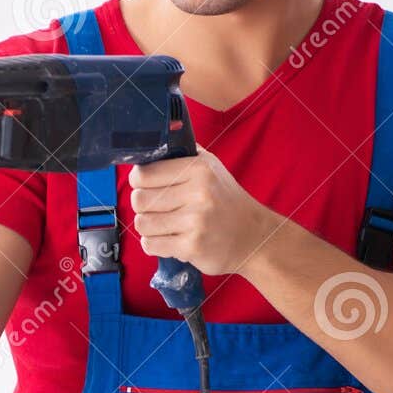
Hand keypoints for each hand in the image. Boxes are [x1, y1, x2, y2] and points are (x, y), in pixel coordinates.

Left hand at [127, 146, 279, 276]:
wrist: (254, 236)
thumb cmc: (226, 201)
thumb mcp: (211, 167)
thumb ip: (182, 155)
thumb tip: (151, 146)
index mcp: (198, 169)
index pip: (144, 174)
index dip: (138, 181)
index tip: (145, 186)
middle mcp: (198, 193)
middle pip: (140, 200)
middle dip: (142, 206)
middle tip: (155, 208)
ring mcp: (195, 221)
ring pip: (142, 223)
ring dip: (148, 227)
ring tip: (163, 225)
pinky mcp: (192, 246)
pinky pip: (151, 245)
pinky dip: (154, 244)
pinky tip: (168, 239)